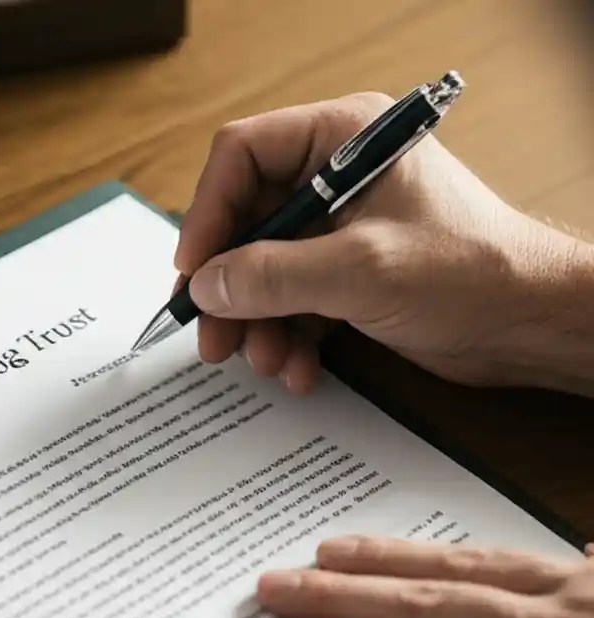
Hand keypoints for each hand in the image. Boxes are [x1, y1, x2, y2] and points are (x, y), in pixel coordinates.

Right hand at [177, 92, 593, 396]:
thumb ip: (271, 276)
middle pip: (246, 220)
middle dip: (230, 285)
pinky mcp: (349, 270)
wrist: (534, 325)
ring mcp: (341, 225)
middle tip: (213, 336)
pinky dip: (288, 334)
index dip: (208, 212)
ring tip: (266, 361)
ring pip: (264, 267)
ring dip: (258, 320)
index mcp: (342, 138)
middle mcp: (336, 174)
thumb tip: (202, 287)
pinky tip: (299, 368)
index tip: (194, 271)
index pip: (242, 156)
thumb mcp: (359, 271)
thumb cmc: (471, 273)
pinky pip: (293, 297)